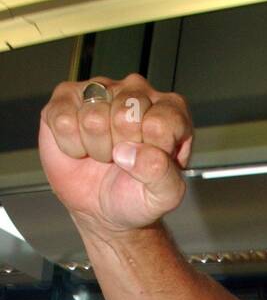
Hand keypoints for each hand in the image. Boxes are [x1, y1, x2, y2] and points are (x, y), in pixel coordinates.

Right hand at [39, 73, 192, 236]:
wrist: (101, 209)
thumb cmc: (136, 195)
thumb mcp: (164, 197)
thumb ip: (164, 176)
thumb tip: (135, 153)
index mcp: (170, 111)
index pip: (160, 124)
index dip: (149, 153)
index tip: (146, 163)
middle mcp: (137, 92)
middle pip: (125, 116)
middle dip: (121, 149)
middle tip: (123, 159)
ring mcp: (100, 90)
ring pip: (93, 118)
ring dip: (96, 148)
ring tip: (103, 153)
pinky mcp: (66, 96)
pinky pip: (63, 120)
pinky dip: (70, 145)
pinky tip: (81, 146)